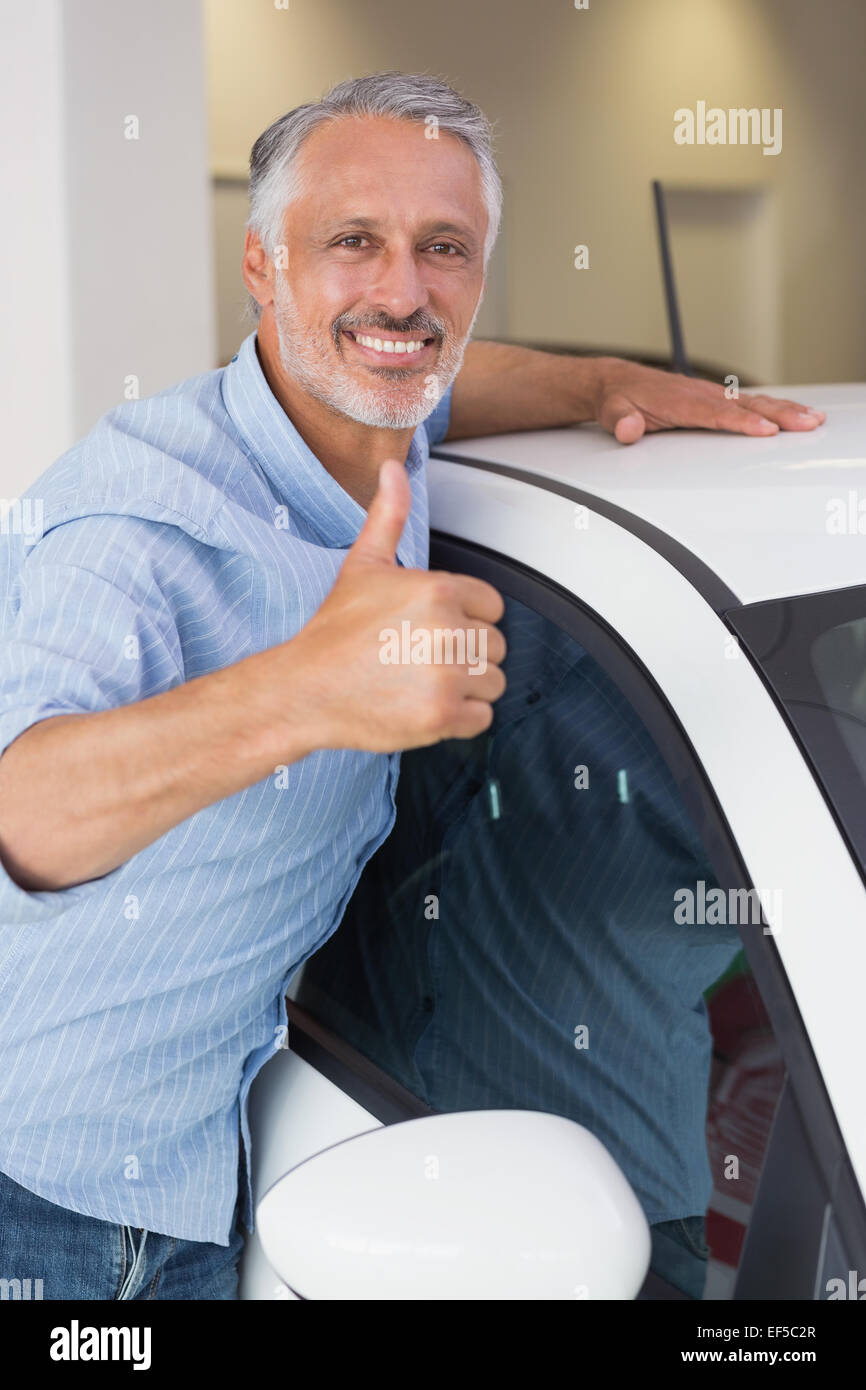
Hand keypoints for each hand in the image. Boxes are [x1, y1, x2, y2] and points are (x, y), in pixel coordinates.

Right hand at [291, 458, 505, 751]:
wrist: (304, 690)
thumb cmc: (334, 632)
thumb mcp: (363, 565)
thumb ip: (388, 515)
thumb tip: (393, 468)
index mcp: (437, 589)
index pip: (493, 607)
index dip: (466, 619)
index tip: (431, 631)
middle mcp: (447, 630)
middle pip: (495, 646)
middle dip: (466, 655)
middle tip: (420, 659)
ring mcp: (446, 676)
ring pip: (493, 682)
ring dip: (465, 688)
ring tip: (422, 682)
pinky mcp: (442, 716)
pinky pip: (483, 718)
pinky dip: (461, 719)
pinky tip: (425, 705)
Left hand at [593, 358, 826, 444]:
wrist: (616, 383)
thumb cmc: (619, 400)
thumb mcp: (611, 412)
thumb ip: (620, 421)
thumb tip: (628, 429)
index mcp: (680, 401)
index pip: (716, 414)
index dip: (742, 422)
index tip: (766, 430)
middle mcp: (700, 394)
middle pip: (745, 405)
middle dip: (778, 415)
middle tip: (806, 423)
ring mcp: (710, 395)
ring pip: (753, 401)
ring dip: (785, 410)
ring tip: (812, 419)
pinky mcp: (715, 398)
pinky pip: (749, 402)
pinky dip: (774, 407)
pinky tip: (794, 414)